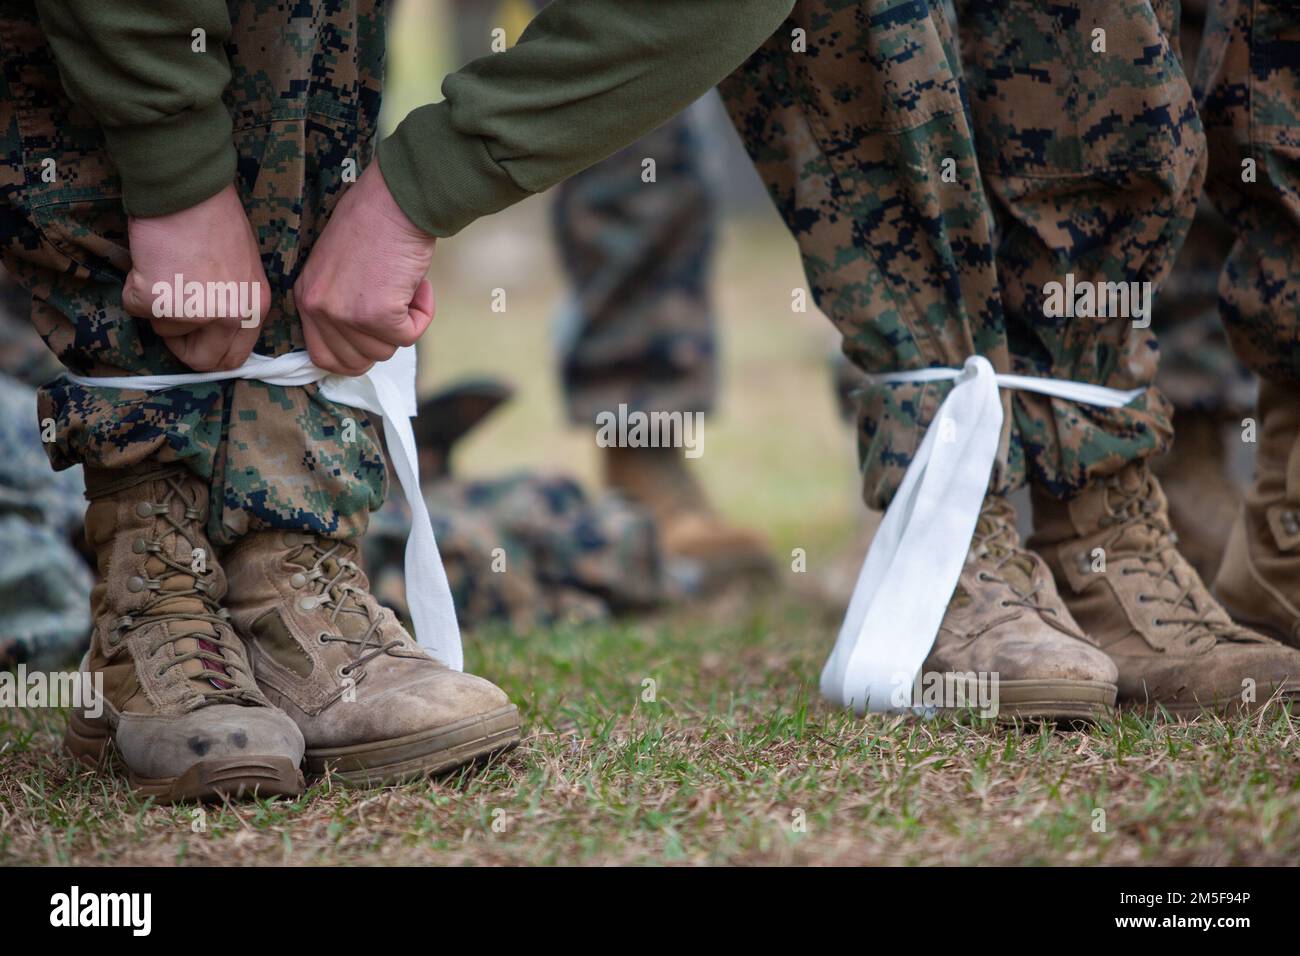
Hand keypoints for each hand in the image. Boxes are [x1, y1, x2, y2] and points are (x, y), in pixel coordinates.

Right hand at [122, 183, 269, 371]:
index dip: (209, 352)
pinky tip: (150, 260)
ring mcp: (197, 310)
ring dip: (157, 304)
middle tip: (171, 313)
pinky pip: (135, 309)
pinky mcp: (160, 299)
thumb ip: (234, 304)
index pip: (234, 358)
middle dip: (180, 342)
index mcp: (256, 307)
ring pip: (164, 330)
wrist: (186, 189)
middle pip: (202, 361)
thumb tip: (213, 333)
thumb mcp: (243, 270)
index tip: (194, 338)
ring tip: (166, 268)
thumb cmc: (213, 219)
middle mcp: (233, 315)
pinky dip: (134, 288)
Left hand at [294, 162, 435, 375]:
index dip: (354, 354)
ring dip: (405, 323)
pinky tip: (419, 286)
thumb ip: (339, 303)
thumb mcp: (336, 268)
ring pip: (385, 350)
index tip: (374, 337)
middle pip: (356, 361)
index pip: (322, 357)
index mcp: (306, 297)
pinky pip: (409, 336)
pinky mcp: (378, 314)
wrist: (395, 201)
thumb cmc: (372, 222)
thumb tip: (362, 339)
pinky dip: (422, 315)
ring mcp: (347, 313)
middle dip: (383, 341)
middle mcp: (320, 308)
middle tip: (395, 308)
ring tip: (404, 286)